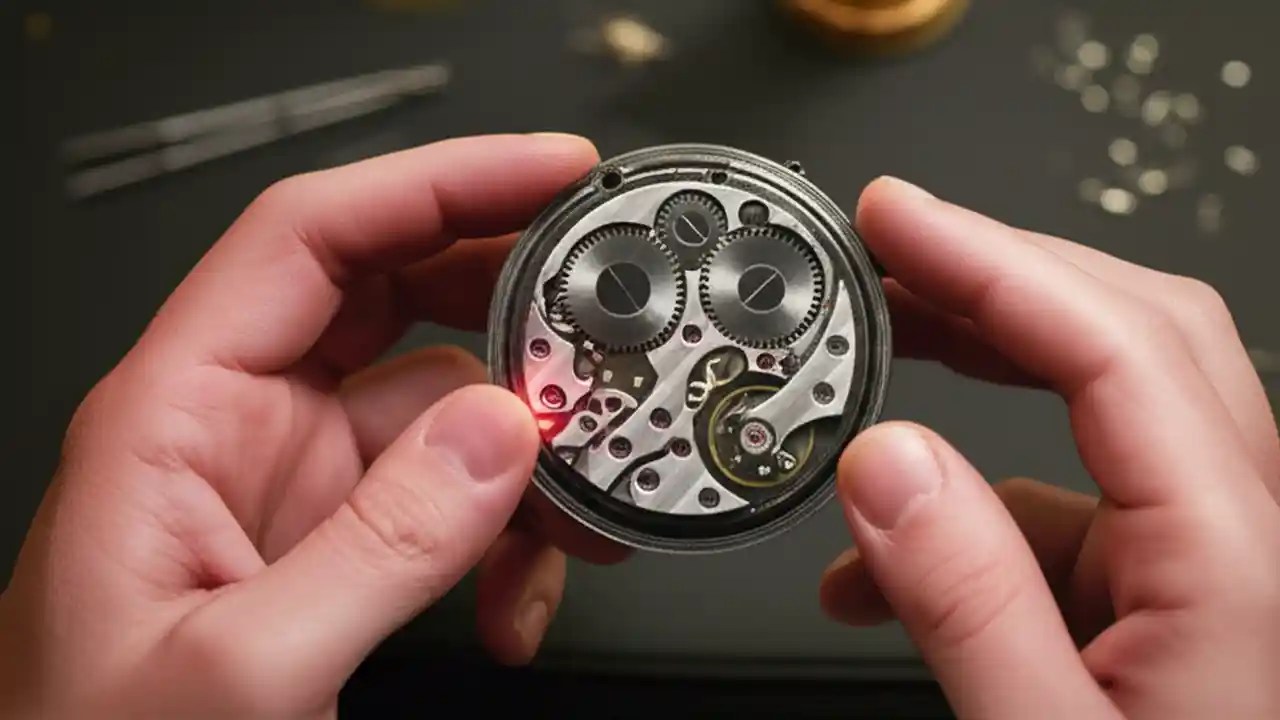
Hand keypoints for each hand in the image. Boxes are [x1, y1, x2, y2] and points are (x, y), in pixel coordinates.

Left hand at [0, 134, 628, 718]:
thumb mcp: (244, 669)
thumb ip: (381, 546)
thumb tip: (502, 432)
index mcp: (173, 416)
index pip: (311, 239)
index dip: (437, 184)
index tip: (548, 173)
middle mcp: (236, 432)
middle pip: (395, 303)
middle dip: (509, 318)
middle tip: (601, 338)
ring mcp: (294, 490)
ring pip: (444, 414)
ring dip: (527, 465)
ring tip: (577, 525)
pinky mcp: (336, 549)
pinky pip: (449, 504)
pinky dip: (506, 543)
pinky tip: (516, 605)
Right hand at [820, 179, 1279, 718]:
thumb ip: (969, 606)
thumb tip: (884, 464)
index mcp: (1239, 563)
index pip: (1110, 344)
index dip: (993, 258)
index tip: (895, 220)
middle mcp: (1248, 538)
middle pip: (1129, 335)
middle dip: (995, 279)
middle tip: (886, 254)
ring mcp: (1215, 561)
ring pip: (1100, 414)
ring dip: (977, 383)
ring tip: (874, 368)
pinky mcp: (1173, 596)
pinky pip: (1074, 510)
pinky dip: (973, 506)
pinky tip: (881, 566)